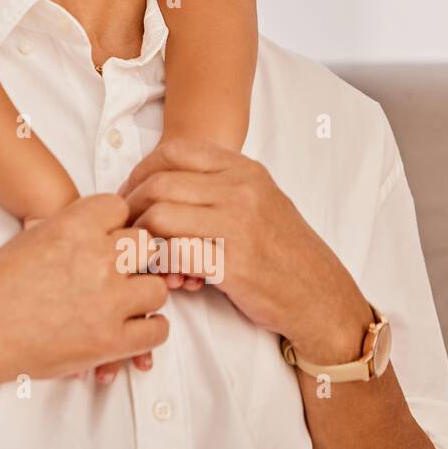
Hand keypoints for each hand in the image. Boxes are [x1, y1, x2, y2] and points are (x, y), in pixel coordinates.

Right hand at [0, 195, 171, 387]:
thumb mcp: (27, 241)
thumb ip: (66, 236)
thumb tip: (88, 239)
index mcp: (72, 226)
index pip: (120, 208)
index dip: (113, 225)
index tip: (103, 240)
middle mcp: (96, 257)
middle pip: (144, 245)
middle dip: (131, 259)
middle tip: (113, 275)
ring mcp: (107, 300)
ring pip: (157, 288)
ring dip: (142, 296)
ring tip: (120, 306)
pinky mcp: (110, 341)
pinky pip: (157, 331)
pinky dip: (146, 332)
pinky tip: (126, 331)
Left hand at [116, 138, 371, 361]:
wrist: (322, 298)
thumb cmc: (282, 252)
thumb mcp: (259, 200)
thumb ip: (217, 184)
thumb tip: (157, 181)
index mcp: (244, 170)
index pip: (174, 150)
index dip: (141, 171)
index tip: (131, 193)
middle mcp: (242, 190)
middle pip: (159, 183)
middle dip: (132, 206)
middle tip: (125, 227)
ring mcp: (239, 225)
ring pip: (160, 216)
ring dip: (140, 236)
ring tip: (141, 251)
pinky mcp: (234, 264)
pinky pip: (174, 253)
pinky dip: (159, 263)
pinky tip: (164, 273)